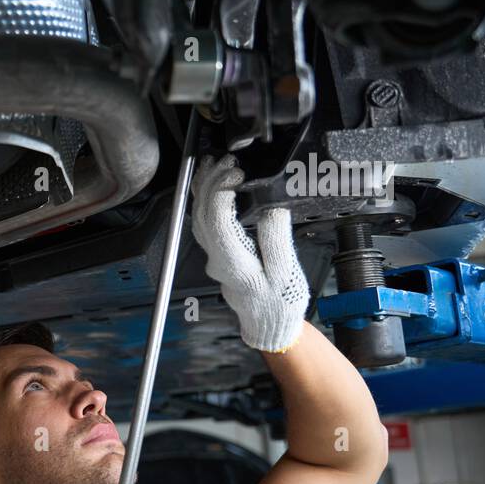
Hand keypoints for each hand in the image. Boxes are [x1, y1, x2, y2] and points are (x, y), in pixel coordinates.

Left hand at [190, 154, 309, 352]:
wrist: (269, 322)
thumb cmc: (278, 302)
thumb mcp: (286, 274)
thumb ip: (276, 240)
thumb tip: (271, 209)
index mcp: (233, 264)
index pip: (216, 223)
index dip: (222, 193)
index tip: (237, 174)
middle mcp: (216, 259)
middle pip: (202, 216)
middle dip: (211, 183)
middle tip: (227, 161)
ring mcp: (213, 256)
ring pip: (198, 218)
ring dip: (204, 188)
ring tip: (215, 164)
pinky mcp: (216, 252)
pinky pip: (203, 222)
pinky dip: (205, 199)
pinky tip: (210, 183)